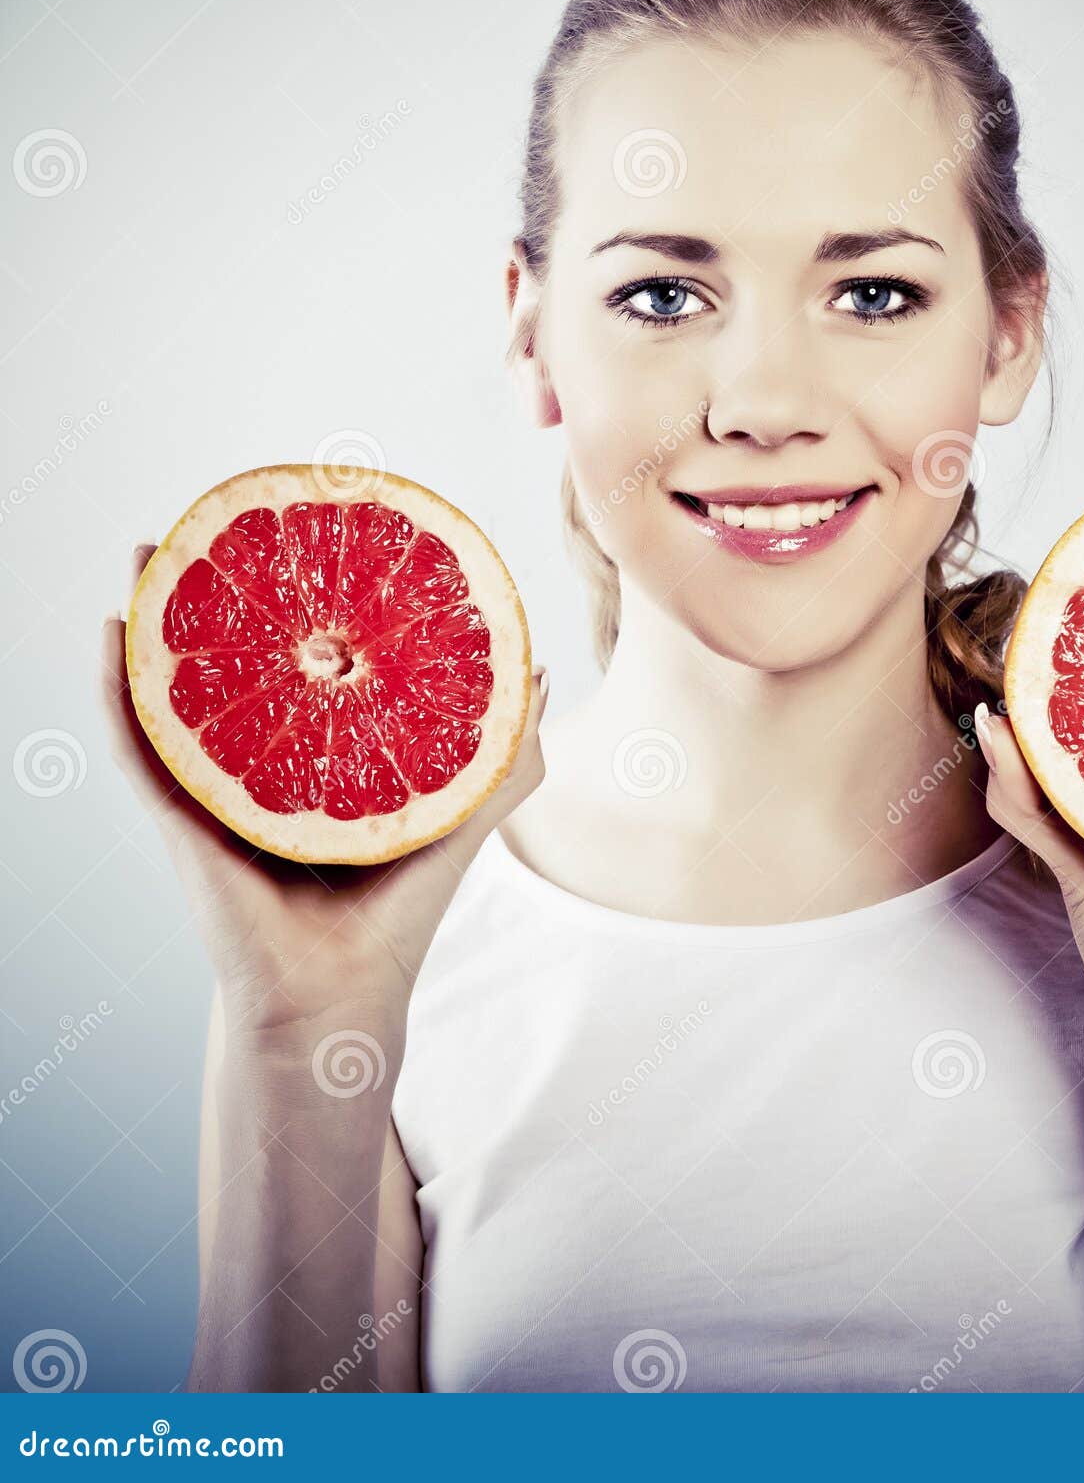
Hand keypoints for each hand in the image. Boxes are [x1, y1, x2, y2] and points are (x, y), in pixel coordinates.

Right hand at [101, 544, 548, 1042]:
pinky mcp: (184, 818)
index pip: (299, 660)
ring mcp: (215, 786)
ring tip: (147, 549)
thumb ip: (500, 751)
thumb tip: (538, 673)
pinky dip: (119, 690)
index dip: (293, 599)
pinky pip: (140, 745)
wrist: (345, 994)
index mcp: (316, 754)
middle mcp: (260, 761)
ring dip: (153, 617)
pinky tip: (113, 632)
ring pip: (173, 687)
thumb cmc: (397, 911)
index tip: (295, 531)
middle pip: (233, 659)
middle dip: (215, 591)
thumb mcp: (459, 813)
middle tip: (206, 522)